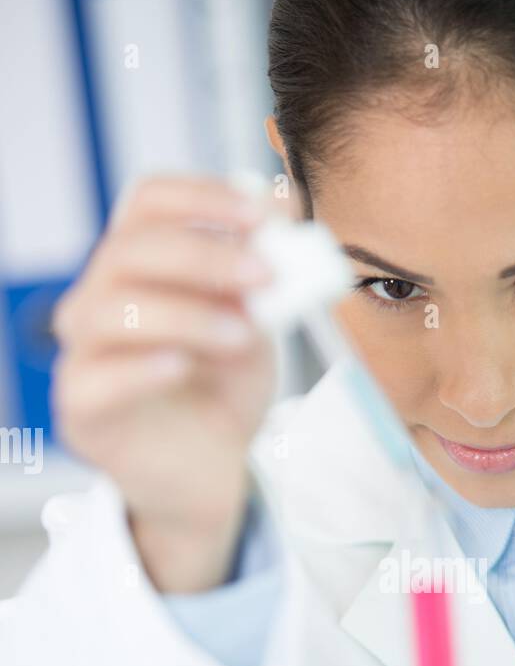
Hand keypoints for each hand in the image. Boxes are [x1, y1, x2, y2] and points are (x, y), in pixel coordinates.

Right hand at [51, 173, 299, 591]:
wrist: (214, 469)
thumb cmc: (224, 387)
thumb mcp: (257, 324)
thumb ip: (264, 276)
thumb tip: (282, 210)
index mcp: (140, 263)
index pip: (150, 201)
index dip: (203, 197)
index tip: (264, 216)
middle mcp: (101, 296)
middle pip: (131, 248)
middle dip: (206, 255)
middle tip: (265, 275)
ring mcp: (84, 352)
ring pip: (113, 310)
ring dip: (187, 314)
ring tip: (242, 336)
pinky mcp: (81, 408)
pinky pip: (97, 378)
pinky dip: (143, 367)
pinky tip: (184, 366)